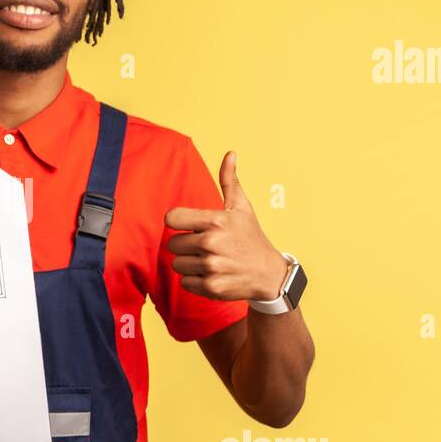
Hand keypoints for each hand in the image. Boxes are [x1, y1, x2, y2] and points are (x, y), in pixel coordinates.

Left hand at [164, 151, 290, 300]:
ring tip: (209, 260)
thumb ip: (229, 181)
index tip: (189, 225)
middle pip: (173, 244)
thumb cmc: (251, 237)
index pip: (171, 218)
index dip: (178, 222)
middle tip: (206, 246)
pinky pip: (185, 282)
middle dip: (186, 245)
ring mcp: (212, 267)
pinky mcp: (211, 287)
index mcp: (216, 221)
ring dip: (189, 263)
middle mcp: (212, 243)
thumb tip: (230, 154)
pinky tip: (212, 274)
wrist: (269, 274)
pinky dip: (195, 280)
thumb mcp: (242, 207)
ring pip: (177, 264)